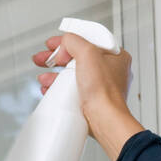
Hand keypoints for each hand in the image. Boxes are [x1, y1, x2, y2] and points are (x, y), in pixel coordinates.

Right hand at [32, 33, 139, 153]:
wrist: (105, 121)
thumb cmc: (104, 92)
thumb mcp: (87, 53)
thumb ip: (73, 41)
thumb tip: (65, 44)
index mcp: (116, 56)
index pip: (89, 39)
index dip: (68, 40)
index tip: (54, 44)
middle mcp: (111, 71)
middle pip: (78, 57)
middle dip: (57, 58)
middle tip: (43, 58)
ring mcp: (102, 87)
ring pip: (74, 74)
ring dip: (55, 74)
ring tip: (43, 77)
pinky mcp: (93, 100)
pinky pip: (73, 89)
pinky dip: (60, 88)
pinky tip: (50, 88)